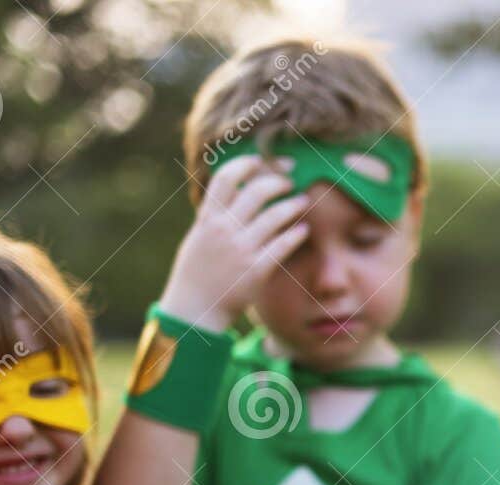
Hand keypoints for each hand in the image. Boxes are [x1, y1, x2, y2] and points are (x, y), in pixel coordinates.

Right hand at [158, 155, 309, 331]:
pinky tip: (304, 229)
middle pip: (256, 191)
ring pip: (274, 216)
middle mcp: (224, 230)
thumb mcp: (198, 236)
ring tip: (302, 202)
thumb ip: (214, 214)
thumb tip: (232, 190)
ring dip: (293, 205)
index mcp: (207, 218)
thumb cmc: (197, 271)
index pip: (226, 178)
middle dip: (278, 180)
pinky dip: (296, 234)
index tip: (261, 161)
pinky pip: (282, 246)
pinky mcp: (256, 270)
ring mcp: (241, 249)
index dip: (246, 164)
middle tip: (290, 180)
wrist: (195, 307)